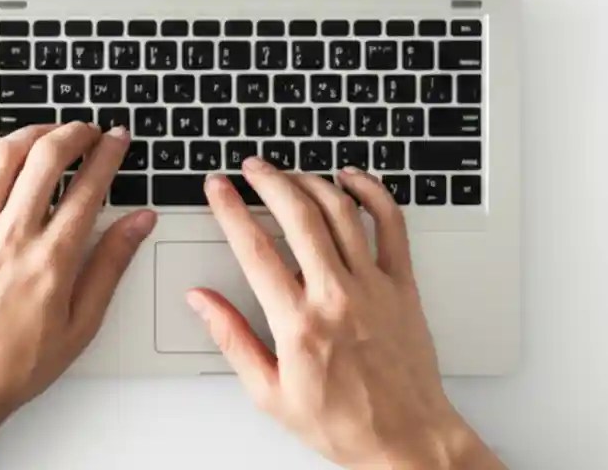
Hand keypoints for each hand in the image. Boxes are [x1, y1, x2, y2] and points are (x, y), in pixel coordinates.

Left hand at [0, 122, 156, 469]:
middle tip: (88, 130)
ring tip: (48, 133)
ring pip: (2, 156)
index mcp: (51, 261)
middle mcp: (10, 238)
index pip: (88, 186)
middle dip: (75, 132)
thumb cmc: (15, 363)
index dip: (109, 153)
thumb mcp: (81, 324)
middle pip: (46, 157)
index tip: (118, 140)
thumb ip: (111, 265)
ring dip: (31, 133)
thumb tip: (139, 222)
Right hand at [191, 160, 501, 469]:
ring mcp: (373, 286)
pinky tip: (352, 179)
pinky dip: (372, 192)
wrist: (406, 439)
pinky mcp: (403, 285)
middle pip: (298, 215)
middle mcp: (336, 296)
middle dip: (268, 180)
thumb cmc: (342, 423)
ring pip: (341, 211)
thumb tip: (201, 301)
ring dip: (311, 181)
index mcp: (298, 323)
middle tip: (251, 168)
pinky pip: (391, 224)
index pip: (254, 248)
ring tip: (289, 172)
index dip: (230, 209)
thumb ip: (232, 338)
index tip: (218, 188)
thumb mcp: (269, 393)